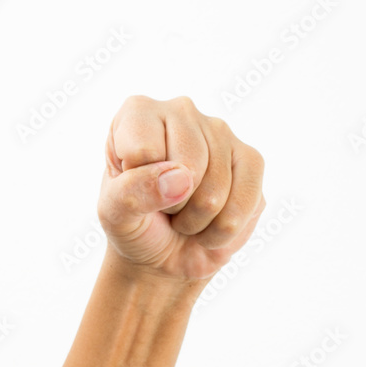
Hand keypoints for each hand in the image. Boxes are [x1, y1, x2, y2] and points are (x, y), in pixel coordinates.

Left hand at [97, 95, 265, 281]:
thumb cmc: (134, 225)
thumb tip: (182, 178)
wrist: (162, 255)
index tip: (134, 191)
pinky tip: (212, 222)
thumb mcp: (114, 214)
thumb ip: (131, 193)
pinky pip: (243, 205)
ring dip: (197, 223)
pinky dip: (223, 231)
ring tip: (186, 216)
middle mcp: (182, 111)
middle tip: (165, 208)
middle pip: (188, 167)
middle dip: (174, 207)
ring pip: (215, 193)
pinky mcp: (251, 160)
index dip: (139, 187)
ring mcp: (221, 132)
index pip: (143, 149)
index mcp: (138, 113)